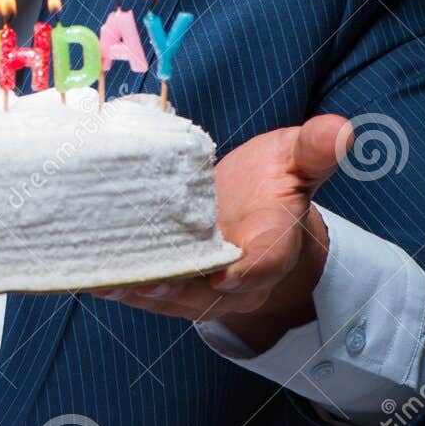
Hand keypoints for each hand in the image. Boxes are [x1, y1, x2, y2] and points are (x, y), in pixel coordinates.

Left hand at [93, 114, 350, 352]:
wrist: (249, 220)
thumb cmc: (271, 188)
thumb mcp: (295, 163)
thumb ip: (313, 151)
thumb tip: (342, 130)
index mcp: (269, 249)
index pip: (260, 266)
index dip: (242, 272)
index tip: (223, 273)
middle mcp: (230, 278)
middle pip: (201, 290)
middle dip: (172, 287)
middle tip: (142, 279)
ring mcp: (193, 287)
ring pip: (163, 295)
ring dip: (133, 288)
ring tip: (102, 278)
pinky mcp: (163, 285)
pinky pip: (137, 289)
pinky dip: (112, 283)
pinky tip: (83, 273)